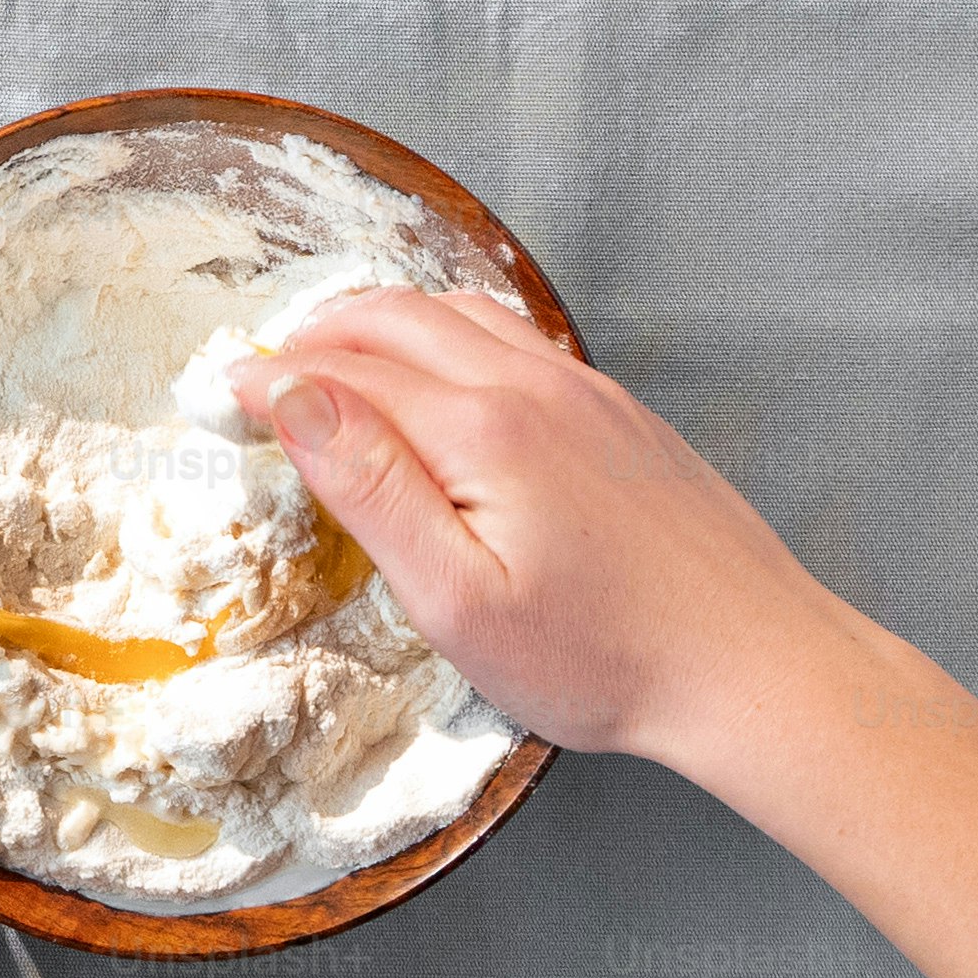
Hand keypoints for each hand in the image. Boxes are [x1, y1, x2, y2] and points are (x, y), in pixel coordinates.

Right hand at [238, 295, 977, 977]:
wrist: (754, 663)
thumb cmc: (604, 659)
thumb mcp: (459, 600)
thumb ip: (371, 488)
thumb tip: (292, 395)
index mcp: (480, 428)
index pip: (345, 373)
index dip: (273, 378)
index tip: (223, 392)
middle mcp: (532, 384)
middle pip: (396, 319)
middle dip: (318, 333)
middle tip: (266, 368)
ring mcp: (585, 390)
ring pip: (459, 314)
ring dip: (384, 321)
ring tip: (335, 356)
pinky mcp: (620, 410)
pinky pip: (515, 336)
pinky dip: (450, 332)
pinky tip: (443, 371)